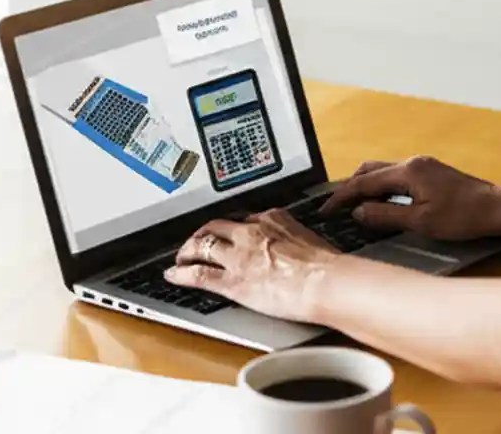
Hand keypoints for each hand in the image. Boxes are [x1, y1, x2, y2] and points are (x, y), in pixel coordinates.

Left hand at [165, 209, 340, 322]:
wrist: (326, 281)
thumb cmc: (328, 266)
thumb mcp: (312, 240)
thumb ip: (297, 241)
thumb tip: (299, 249)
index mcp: (273, 219)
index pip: (245, 219)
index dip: (234, 229)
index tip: (233, 234)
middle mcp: (251, 233)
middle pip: (216, 227)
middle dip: (203, 233)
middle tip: (197, 241)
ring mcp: (239, 256)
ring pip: (202, 246)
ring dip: (187, 251)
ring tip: (181, 257)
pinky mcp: (232, 281)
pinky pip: (198, 274)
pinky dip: (181, 274)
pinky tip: (173, 275)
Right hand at [321, 155, 500, 240]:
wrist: (497, 209)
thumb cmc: (462, 218)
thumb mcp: (420, 222)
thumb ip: (385, 216)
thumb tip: (358, 212)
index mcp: (408, 172)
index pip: (364, 182)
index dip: (341, 197)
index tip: (324, 211)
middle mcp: (412, 163)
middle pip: (370, 170)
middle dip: (350, 188)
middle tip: (336, 208)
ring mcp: (423, 166)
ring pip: (384, 172)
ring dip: (367, 187)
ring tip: (354, 208)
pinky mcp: (431, 172)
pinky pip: (397, 176)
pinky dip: (383, 188)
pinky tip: (381, 204)